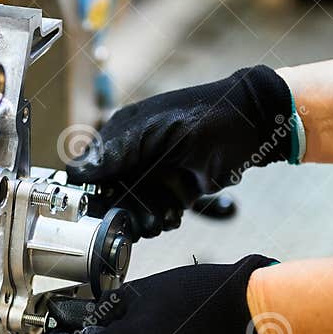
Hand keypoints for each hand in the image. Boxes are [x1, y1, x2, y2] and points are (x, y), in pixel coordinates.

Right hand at [71, 66, 294, 237]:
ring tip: (162, 214)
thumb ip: (116, 151)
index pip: (89, 170)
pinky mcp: (173, 191)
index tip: (97, 208)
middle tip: (137, 216)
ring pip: (132, 210)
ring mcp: (153, 175)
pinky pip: (157, 214)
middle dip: (121, 212)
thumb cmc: (206, 115)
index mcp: (121, 135)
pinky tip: (175, 212)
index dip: (90, 192)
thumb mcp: (155, 130)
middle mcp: (133, 157)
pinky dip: (163, 218)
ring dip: (144, 218)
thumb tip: (78, 171)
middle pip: (109, 197)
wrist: (254, 125)